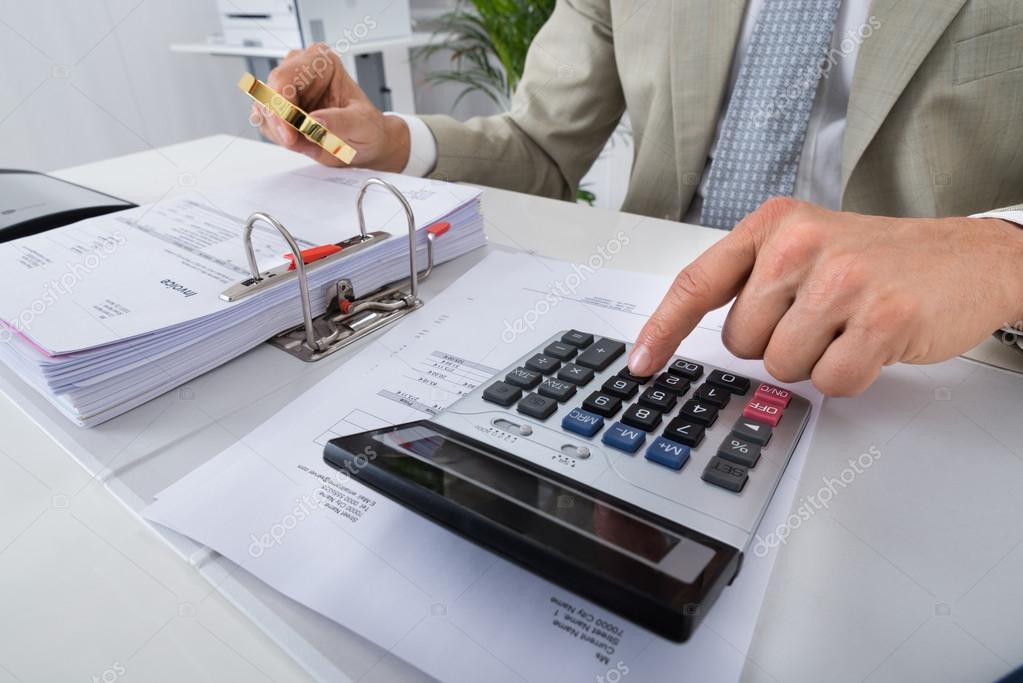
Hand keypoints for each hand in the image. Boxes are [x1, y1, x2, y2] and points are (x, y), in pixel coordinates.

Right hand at [252, 44, 410, 171]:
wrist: (366, 142)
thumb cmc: (368, 128)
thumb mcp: (362, 125)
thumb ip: (340, 122)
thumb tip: (315, 121)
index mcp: (321, 61)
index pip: (285, 78)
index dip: (282, 108)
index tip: (290, 135)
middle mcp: (299, 68)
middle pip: (269, 93)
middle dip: (280, 123)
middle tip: (296, 143)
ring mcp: (287, 87)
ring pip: (263, 109)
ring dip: (280, 131)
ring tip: (308, 140)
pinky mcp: (280, 107)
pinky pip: (265, 122)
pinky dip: (278, 136)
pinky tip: (300, 139)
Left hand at [628, 198, 1022, 395]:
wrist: (969, 259)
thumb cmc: (878, 259)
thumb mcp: (806, 246)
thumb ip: (750, 280)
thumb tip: (689, 331)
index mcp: (774, 224)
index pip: (697, 283)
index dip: (662, 328)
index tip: (641, 362)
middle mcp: (801, 243)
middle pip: (741, 342)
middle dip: (775, 344)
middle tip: (820, 317)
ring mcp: (843, 278)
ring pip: (782, 367)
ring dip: (815, 361)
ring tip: (849, 324)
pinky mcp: (882, 316)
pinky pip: (831, 383)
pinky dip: (851, 375)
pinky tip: (875, 341)